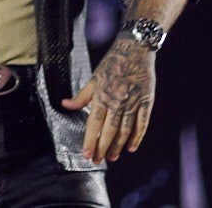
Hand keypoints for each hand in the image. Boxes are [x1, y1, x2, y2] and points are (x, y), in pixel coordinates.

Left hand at [62, 38, 155, 161]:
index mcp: (102, 96)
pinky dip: (137, 137)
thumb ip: (81, 96)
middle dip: (102, 148)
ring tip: (112, 157)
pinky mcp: (146, 103)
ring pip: (125, 130)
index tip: (87, 154)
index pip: (94, 123)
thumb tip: (65, 105)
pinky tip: (131, 148)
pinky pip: (142, 124)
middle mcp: (118, 102)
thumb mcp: (94, 78)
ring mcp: (133, 103)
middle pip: (109, 130)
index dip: (90, 140)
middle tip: (98, 161)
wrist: (135, 50)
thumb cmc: (112, 64)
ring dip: (118, 146)